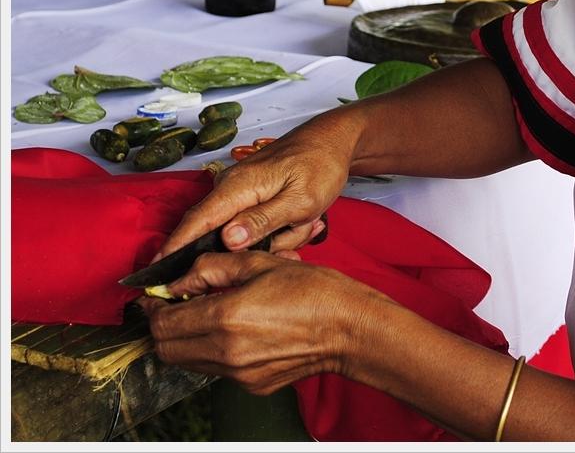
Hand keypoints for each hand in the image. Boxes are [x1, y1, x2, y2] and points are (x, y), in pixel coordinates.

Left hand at [138, 251, 383, 394]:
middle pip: (167, 350)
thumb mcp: (260, 263)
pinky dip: (214, 351)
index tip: (155, 297)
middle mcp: (226, 352)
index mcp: (226, 317)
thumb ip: (212, 268)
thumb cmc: (313, 291)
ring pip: (189, 362)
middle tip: (176, 306)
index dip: (153, 309)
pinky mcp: (252, 384)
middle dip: (163, 327)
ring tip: (208, 315)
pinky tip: (237, 331)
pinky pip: (217, 370)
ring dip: (187, 340)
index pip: (163, 324)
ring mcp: (239, 374)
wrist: (349, 328)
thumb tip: (180, 277)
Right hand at [157, 112, 358, 258]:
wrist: (333, 141)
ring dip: (280, 235)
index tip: (156, 277)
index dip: (175, 250)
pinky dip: (282, 229)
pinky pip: (257, 226)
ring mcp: (241, 192)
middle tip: (300, 229)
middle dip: (262, 244)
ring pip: (247, 235)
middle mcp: (231, 188)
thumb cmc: (320, 166)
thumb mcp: (300, 200)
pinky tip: (304, 219)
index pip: (196, 222)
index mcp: (237, 187)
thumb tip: (226, 240)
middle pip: (225, 236)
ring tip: (307, 218)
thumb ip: (263, 221)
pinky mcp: (252, 197)